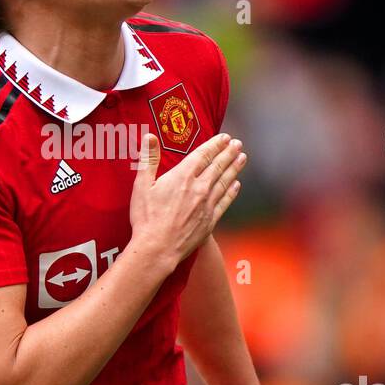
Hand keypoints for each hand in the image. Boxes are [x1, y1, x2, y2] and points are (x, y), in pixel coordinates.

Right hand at [128, 132, 245, 268]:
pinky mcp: (210, 220)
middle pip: (218, 166)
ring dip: (234, 168)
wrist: (158, 248)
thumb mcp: (142, 185)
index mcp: (183, 177)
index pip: (203, 155)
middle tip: (237, 144)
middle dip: (229, 153)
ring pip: (224, 182)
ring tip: (242, 158)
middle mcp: (199, 188)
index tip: (224, 137)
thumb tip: (150, 136)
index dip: (215, 145)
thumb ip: (148, 159)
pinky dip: (232, 192)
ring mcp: (207, 205)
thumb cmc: (146, 217)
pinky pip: (225, 202)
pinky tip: (236, 185)